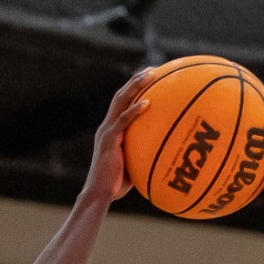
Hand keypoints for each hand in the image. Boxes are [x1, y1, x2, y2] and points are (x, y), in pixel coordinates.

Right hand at [84, 70, 153, 203]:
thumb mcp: (133, 165)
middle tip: (152, 70)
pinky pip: (123, 120)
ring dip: (135, 86)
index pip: (121, 104)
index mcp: (111, 130)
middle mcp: (107, 126)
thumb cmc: (117, 185)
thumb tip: (164, 154)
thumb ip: (143, 154)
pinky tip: (148, 103)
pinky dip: (135, 110)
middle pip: (120, 96)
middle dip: (135, 81)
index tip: (149, 80)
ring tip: (150, 75)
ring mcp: (107, 131)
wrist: (100, 193)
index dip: (133, 90)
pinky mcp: (109, 139)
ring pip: (120, 101)